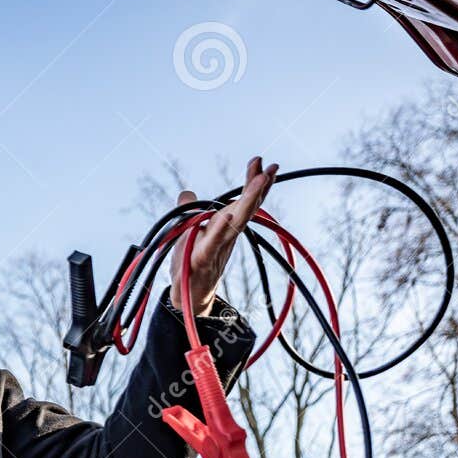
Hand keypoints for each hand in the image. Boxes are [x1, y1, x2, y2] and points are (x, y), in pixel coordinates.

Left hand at [170, 156, 277, 315]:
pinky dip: (221, 229)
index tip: (260, 160)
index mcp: (224, 226)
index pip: (242, 200)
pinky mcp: (202, 259)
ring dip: (249, 201)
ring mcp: (217, 247)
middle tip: (272, 167)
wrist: (185, 296)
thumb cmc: (188, 262)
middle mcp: (226, 235)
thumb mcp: (186, 231)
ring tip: (260, 180)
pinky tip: (229, 215)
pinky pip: (213, 243)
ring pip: (236, 222)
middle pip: (246, 208)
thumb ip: (190, 211)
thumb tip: (186, 192)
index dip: (252, 181)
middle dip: (259, 187)